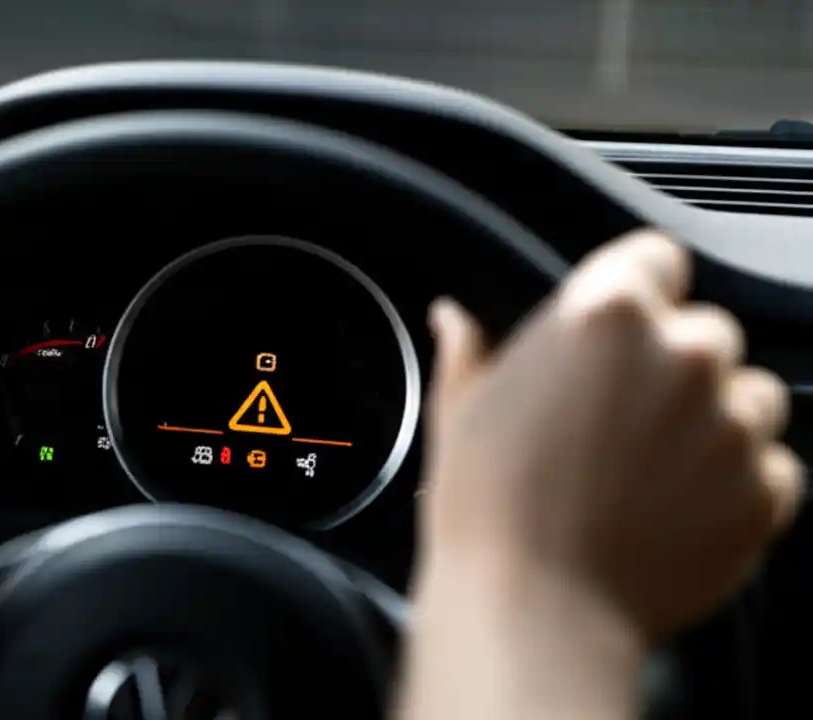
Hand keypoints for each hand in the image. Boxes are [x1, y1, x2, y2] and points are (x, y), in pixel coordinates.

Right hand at [419, 230, 803, 642]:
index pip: (656, 255)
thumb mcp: (460, 411)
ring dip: (712, 420)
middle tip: (617, 417)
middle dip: (671, 364)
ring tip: (648, 470)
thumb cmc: (487, 507)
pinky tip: (674, 507)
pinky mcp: (767, 489)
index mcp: (606, 313)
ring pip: (748, 396)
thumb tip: (452, 320)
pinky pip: (770, 466)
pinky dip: (735, 482)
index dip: (636, 289)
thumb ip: (470, 352)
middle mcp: (685, 354)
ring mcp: (734, 422)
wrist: (535, 608)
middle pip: (705, 330)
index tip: (618, 327)